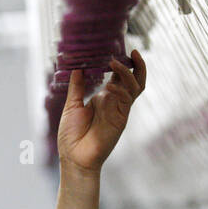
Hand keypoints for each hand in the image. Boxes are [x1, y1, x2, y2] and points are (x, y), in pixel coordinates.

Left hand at [56, 49, 146, 176]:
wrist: (74, 158)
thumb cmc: (71, 136)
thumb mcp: (71, 106)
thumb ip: (77, 87)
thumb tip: (77, 68)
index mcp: (103, 99)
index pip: (118, 77)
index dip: (121, 64)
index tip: (116, 50)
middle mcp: (114, 102)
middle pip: (133, 79)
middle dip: (136, 65)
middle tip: (132, 51)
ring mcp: (119, 110)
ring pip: (135, 86)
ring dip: (129, 72)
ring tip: (116, 62)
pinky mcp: (121, 118)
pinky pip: (128, 99)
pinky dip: (122, 88)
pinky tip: (111, 85)